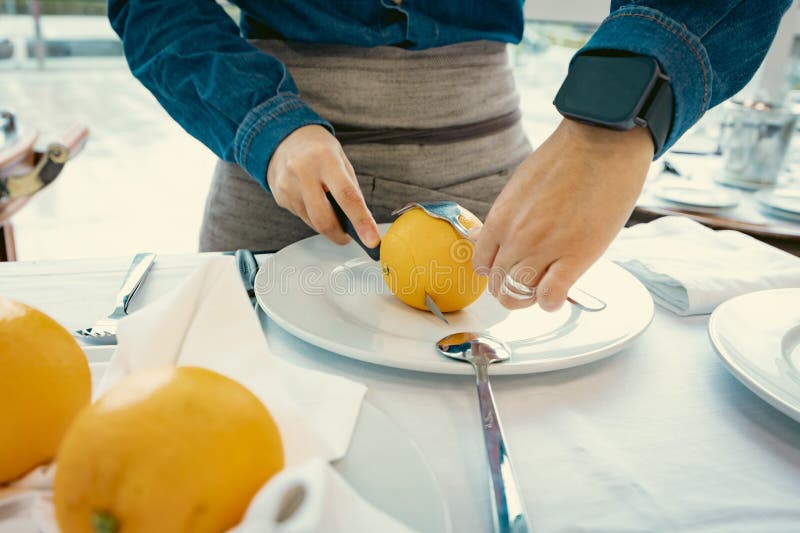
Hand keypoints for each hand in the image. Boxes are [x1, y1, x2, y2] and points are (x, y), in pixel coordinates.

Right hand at [267, 125, 379, 246]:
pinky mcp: (279, 196)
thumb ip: (351, 190)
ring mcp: (287, 186)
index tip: (372, 240)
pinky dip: (313, 216)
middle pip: (324, 219)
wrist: (283, 136)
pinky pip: (302, 217)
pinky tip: (312, 199)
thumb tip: (360, 223)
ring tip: (328, 205)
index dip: (361, 221)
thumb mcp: (341, 160)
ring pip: (312, 222)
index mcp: (325, 159)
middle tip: (349, 237)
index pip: (347, 197)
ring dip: (326, 224)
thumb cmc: (318, 149)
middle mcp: (303, 172)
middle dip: (339, 235)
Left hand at [474, 119, 653, 310]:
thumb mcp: (521, 186)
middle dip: (512, 287)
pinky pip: (550, 298)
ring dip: (530, 298)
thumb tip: (495, 235)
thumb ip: (507, 215)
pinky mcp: (575, 257)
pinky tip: (560, 291)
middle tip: (532, 279)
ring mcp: (544, 249)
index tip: (511, 268)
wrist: (601, 143)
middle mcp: (516, 237)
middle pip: (499, 284)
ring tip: (546, 285)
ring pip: (518, 296)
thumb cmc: (566, 159)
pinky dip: (551, 302)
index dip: (496, 271)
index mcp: (500, 218)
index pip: (481, 264)